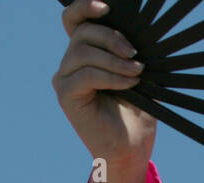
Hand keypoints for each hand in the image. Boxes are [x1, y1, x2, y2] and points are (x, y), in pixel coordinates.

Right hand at [53, 0, 155, 167]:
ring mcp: (65, 78)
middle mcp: (70, 63)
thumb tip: (136, 32)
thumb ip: (129, 52)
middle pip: (83, 33)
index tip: (106, 7)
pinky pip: (86, 74)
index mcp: (85, 54)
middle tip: (135, 54)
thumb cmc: (137, 113)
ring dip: (114, 59)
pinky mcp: (65, 94)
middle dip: (111, 38)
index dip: (84, 7)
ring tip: (136, 72)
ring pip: (83, 52)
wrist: (131, 148)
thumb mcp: (137, 76)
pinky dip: (110, 76)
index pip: (74, 20)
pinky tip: (128, 84)